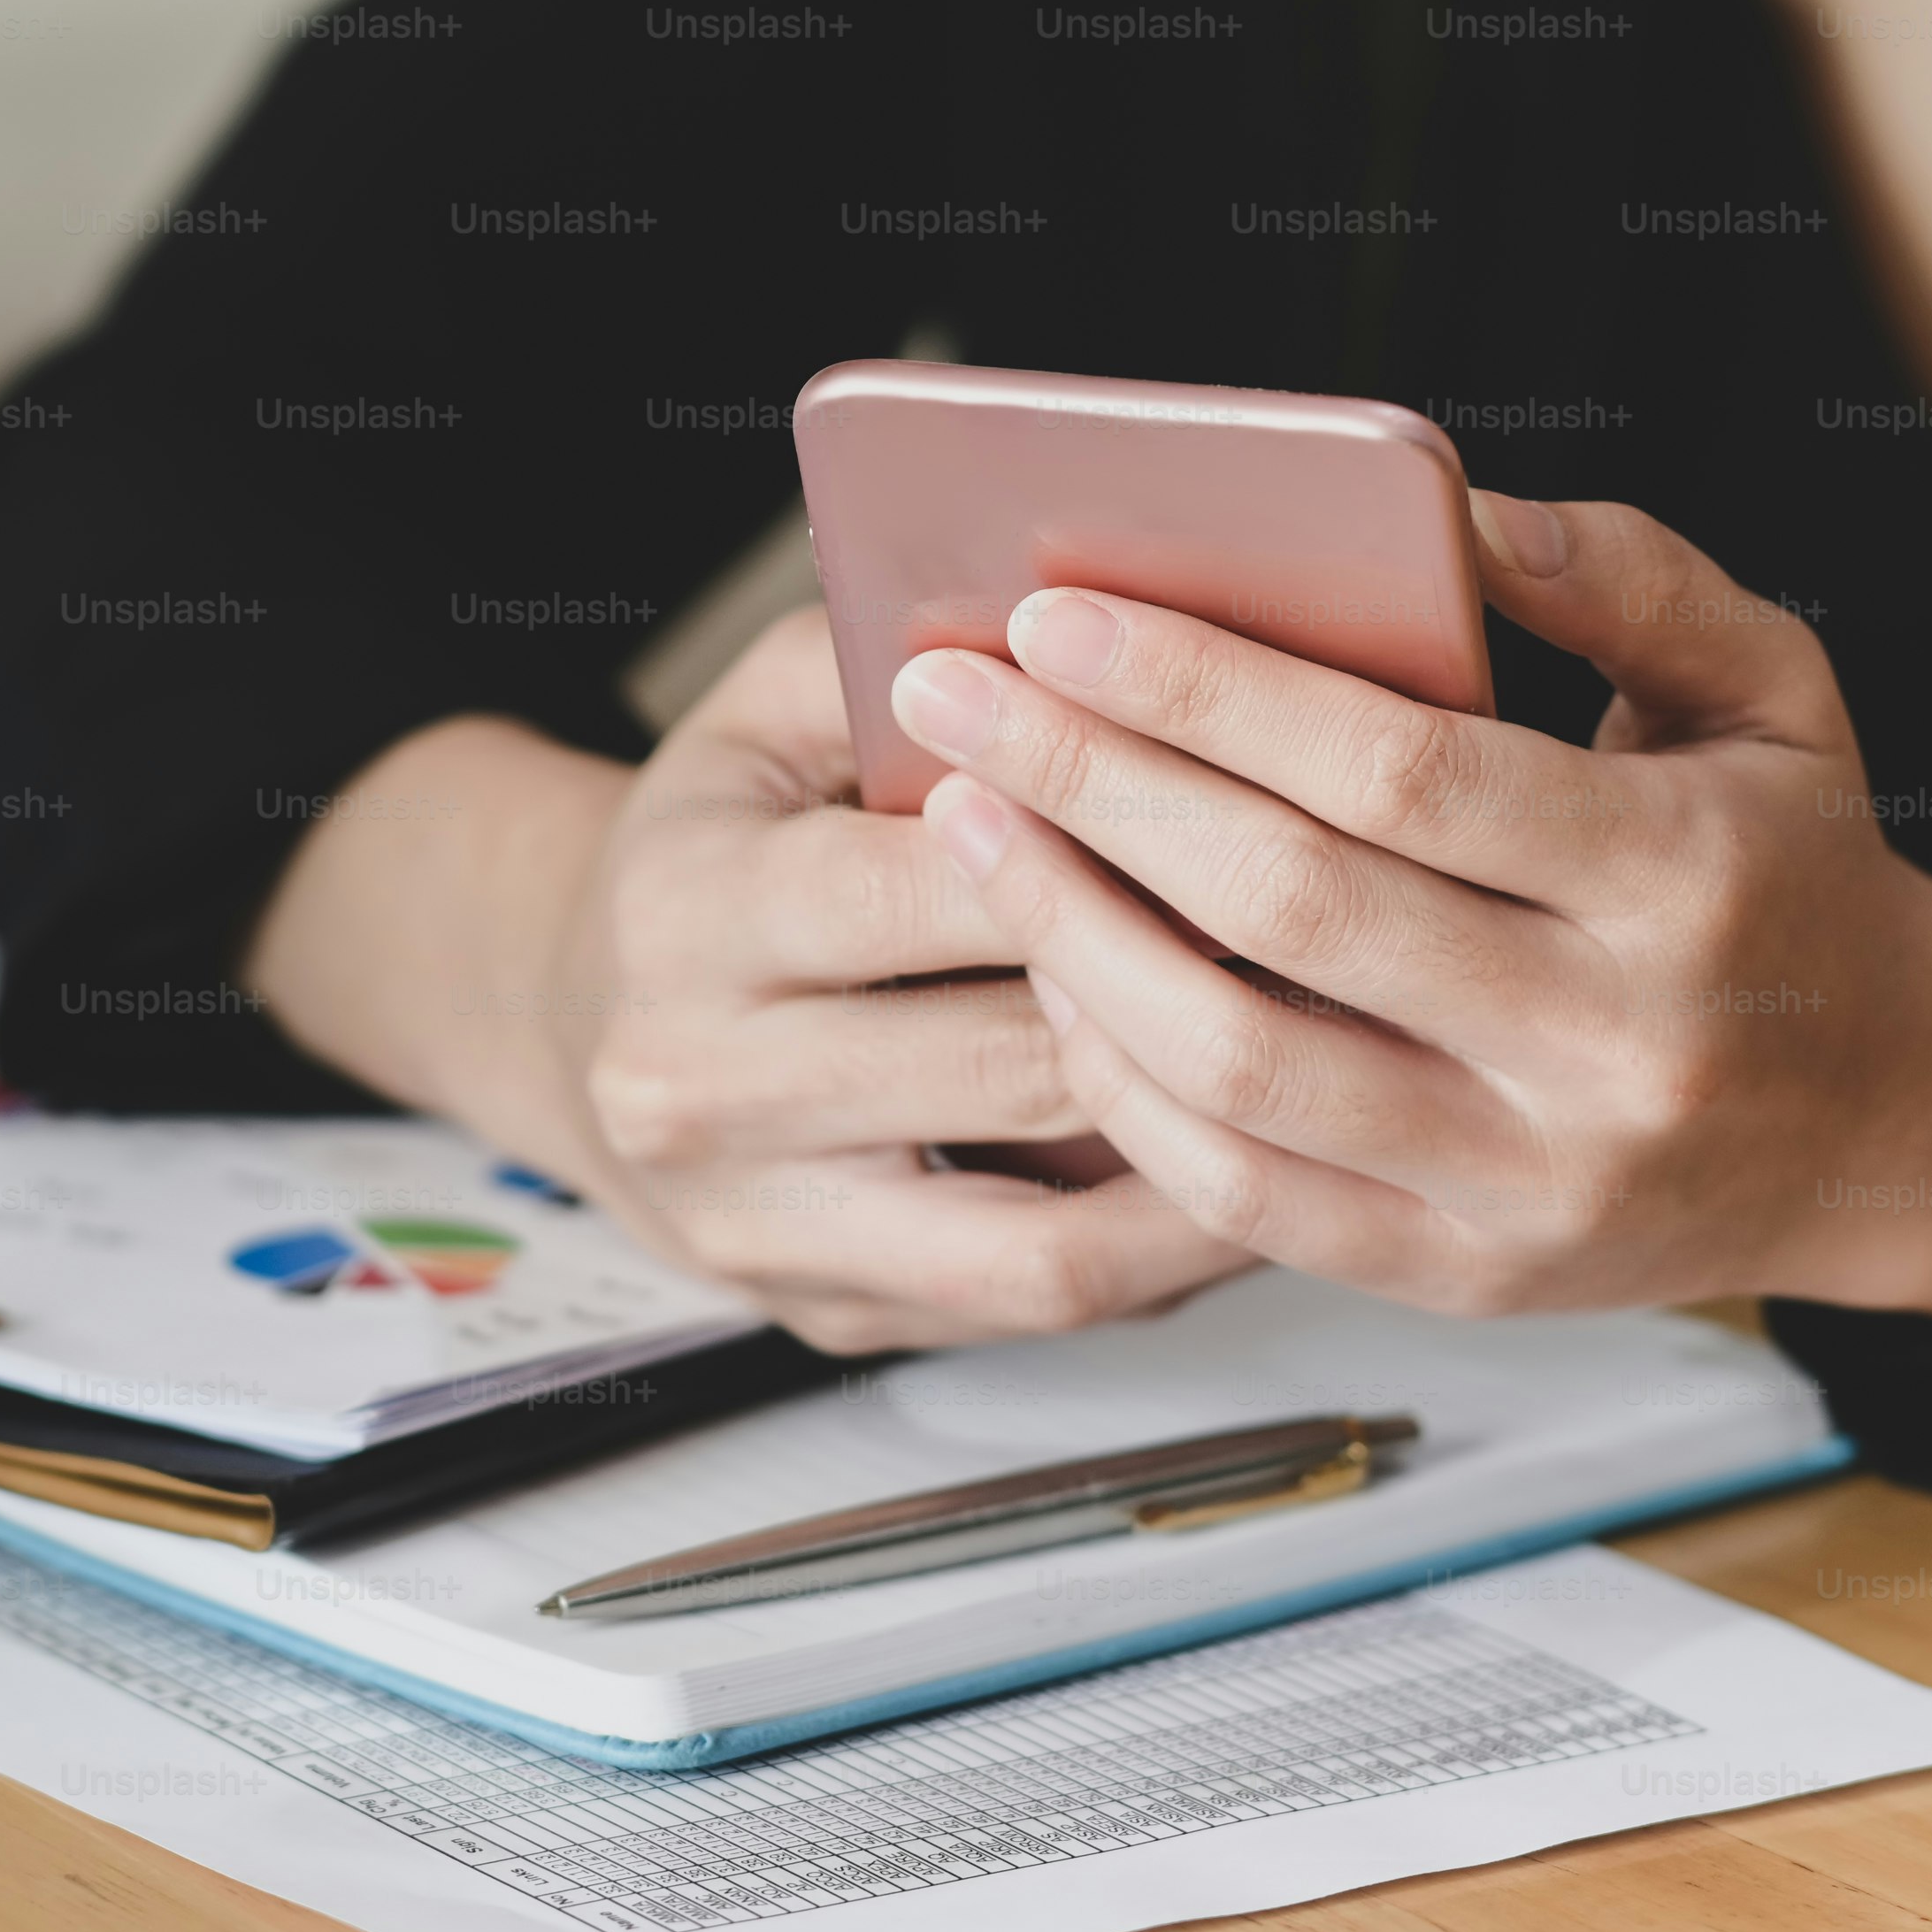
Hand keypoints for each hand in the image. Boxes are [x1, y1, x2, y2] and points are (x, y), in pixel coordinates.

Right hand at [246, 608, 1252, 1352]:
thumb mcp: (767, 708)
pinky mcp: (822, 1314)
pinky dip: (1166, 1249)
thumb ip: (904, 651)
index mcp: (689, 907)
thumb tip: (1098, 616)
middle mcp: (697, 1083)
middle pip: (1005, 1062)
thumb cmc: (721, 843)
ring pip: (1040, 1231)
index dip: (1107, 848)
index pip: (926, 886)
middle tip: (1358, 964)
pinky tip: (1266, 1171)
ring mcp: (757, 1224)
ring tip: (1340, 1088)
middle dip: (1191, 1004)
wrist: (573, 1022)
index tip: (1262, 814)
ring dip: (1209, 1160)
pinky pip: (1035, 1303)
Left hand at [890, 492, 1931, 1348]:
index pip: (1403, 772)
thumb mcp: (1773, 690)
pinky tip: (1050, 972)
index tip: (1059, 614)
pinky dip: (1123, 1085)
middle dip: (1092, 785)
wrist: (1904, 1122)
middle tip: (951, 692)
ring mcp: (1537, 1183)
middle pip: (1293, 908)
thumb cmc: (1795, 868)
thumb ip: (1626, 578)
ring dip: (1071, 934)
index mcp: (1686, 879)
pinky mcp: (1470, 1276)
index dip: (1211, 690)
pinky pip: (1246, 1192)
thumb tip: (1452, 505)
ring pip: (1243, 1064)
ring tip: (964, 821)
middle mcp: (1614, 1047)